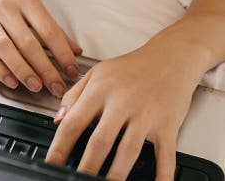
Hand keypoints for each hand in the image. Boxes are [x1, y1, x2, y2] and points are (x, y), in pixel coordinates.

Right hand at [0, 0, 82, 97]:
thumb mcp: (28, 0)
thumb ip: (50, 25)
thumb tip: (74, 50)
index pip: (48, 30)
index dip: (63, 54)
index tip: (72, 71)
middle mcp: (4, 8)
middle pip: (28, 43)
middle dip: (46, 69)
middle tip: (57, 87)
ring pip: (6, 50)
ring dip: (23, 72)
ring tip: (36, 86)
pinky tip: (11, 80)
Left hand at [46, 45, 201, 179]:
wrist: (172, 56)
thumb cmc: (132, 66)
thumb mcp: (97, 72)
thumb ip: (74, 95)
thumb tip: (57, 118)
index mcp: (100, 90)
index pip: (73, 122)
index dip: (60, 146)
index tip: (52, 162)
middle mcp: (122, 103)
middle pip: (100, 141)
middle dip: (86, 166)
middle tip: (77, 180)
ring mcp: (146, 115)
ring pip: (128, 151)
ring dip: (116, 174)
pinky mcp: (168, 124)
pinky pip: (166, 155)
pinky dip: (163, 175)